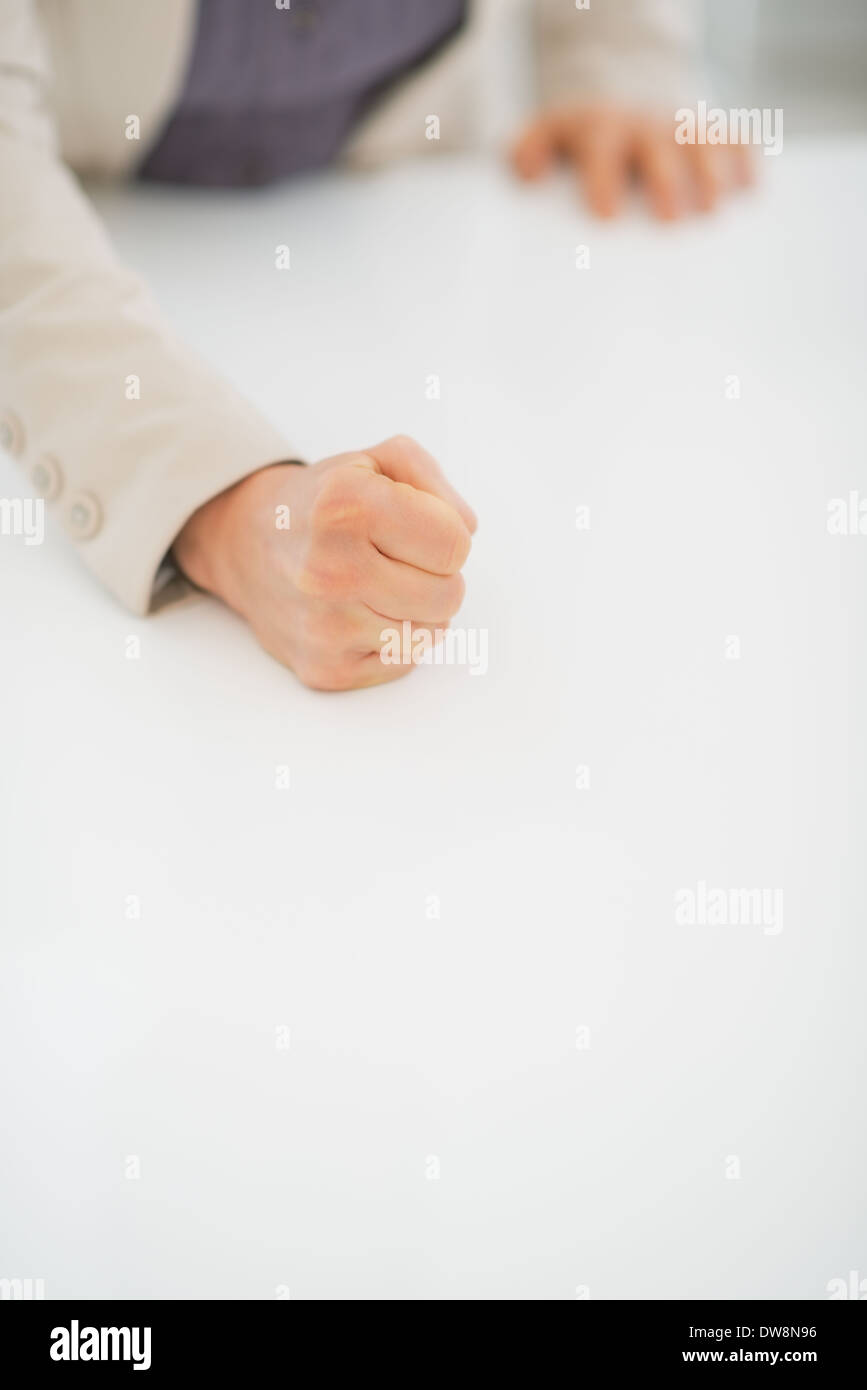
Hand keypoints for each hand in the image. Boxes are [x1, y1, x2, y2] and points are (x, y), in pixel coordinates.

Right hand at [172, 435, 476, 690]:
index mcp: (347, 507)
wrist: (246, 545)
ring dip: (416, 610)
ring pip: (431, 633)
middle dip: (435, 575)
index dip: (446, 534)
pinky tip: (359, 613)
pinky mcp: (325, 669)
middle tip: (395, 558)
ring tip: (376, 585)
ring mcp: (324, 626)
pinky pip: (403, 662)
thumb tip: (466, 531)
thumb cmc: (327, 504)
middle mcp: (330, 569)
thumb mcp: (379, 461)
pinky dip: (392, 640)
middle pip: (449, 595)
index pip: (455, 544)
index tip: (416, 528)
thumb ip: (435, 482)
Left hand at [511, 102, 752, 218]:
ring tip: (711, 210)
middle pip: (657, 151)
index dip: (603, 179)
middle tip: (670, 219)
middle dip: (664, 181)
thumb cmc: (581, 142)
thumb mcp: (548, 136)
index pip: (600, 150)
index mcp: (601, 130)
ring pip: (701, 145)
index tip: (606, 215)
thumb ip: (527, 152)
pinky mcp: (715, 132)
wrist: (625, 104)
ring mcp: (683, 127)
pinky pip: (738, 140)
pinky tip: (751, 193)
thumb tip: (527, 172)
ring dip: (709, 175)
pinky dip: (747, 162)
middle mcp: (646, 126)